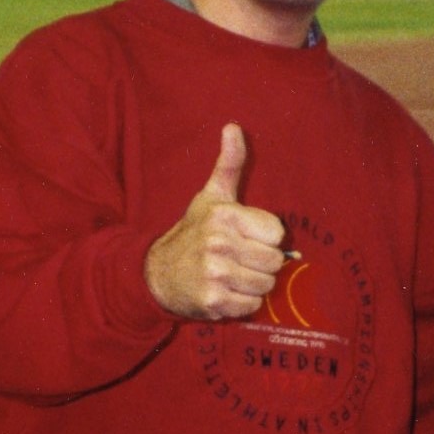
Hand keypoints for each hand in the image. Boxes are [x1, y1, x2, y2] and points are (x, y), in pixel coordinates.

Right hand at [146, 124, 286, 320]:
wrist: (156, 273)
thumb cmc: (193, 232)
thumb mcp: (211, 196)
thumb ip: (229, 164)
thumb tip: (234, 127)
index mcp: (225, 215)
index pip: (277, 233)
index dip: (264, 238)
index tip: (245, 237)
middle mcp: (219, 243)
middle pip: (274, 262)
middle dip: (261, 263)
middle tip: (238, 258)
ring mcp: (216, 273)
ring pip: (266, 285)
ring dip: (253, 284)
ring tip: (231, 275)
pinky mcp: (213, 300)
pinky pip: (251, 306)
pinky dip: (242, 303)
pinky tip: (224, 291)